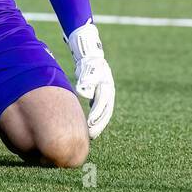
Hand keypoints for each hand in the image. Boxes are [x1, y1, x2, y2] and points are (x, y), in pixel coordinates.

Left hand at [66, 21, 114, 138]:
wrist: (91, 56)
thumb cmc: (88, 63)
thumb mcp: (86, 70)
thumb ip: (85, 81)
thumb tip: (83, 93)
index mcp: (106, 86)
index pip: (102, 104)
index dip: (97, 115)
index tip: (90, 125)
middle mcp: (109, 91)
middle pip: (106, 111)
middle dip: (99, 124)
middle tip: (91, 135)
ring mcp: (106, 94)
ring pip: (104, 112)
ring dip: (99, 124)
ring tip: (91, 135)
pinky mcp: (102, 95)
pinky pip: (101, 110)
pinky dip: (96, 118)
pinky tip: (90, 126)